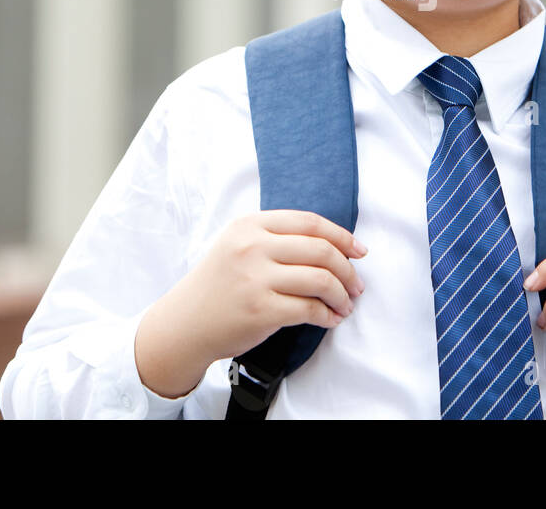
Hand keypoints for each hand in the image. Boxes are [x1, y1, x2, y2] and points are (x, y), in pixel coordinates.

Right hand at [179, 209, 367, 361]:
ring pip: (320, 279)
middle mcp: (253, 247)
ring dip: (342, 294)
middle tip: (356, 285)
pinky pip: (309, 309)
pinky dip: (327, 315)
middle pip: (320, 250)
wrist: (185, 323)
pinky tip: (331, 319)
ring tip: (346, 305)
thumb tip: (334, 246)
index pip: (309, 222)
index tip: (359, 251)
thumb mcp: (238, 246)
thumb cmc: (219, 285)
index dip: (341, 236)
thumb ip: (276, 238)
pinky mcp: (261, 310)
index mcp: (250, 226)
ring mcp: (256, 278)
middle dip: (347, 269)